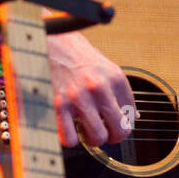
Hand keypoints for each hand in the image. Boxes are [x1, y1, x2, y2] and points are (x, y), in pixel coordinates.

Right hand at [47, 31, 136, 146]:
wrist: (45, 38)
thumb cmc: (73, 53)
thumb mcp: (104, 66)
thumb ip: (118, 91)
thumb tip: (134, 115)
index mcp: (115, 78)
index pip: (131, 115)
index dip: (122, 122)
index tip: (112, 120)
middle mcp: (99, 88)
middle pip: (120, 131)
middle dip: (111, 136)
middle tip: (102, 131)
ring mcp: (78, 98)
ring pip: (97, 138)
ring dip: (90, 139)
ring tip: (83, 128)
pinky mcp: (56, 105)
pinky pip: (70, 139)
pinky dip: (69, 139)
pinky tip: (66, 127)